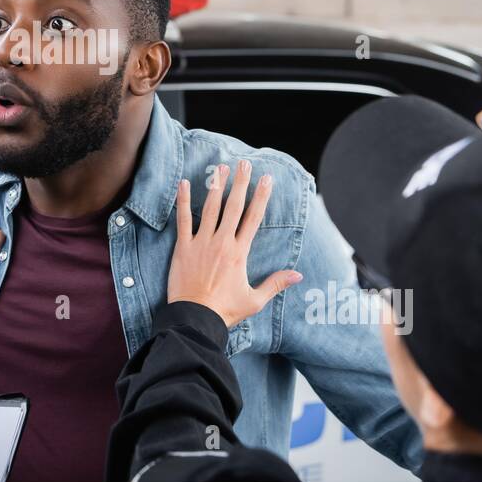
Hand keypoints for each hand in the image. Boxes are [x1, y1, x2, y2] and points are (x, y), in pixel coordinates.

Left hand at [167, 160, 302, 329]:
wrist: (195, 318)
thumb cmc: (224, 310)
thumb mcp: (255, 300)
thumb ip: (276, 284)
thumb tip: (298, 275)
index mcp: (240, 253)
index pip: (253, 218)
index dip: (261, 196)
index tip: (267, 179)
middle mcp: (222, 242)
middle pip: (234, 207)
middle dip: (241, 183)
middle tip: (245, 163)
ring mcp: (201, 243)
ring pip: (211, 208)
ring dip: (217, 186)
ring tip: (221, 167)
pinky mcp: (183, 247)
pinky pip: (183, 219)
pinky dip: (183, 201)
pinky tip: (184, 183)